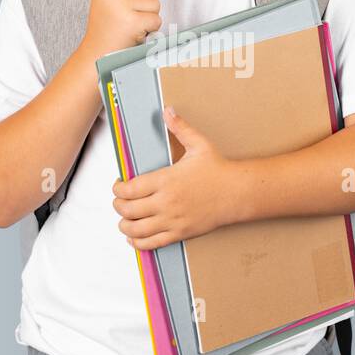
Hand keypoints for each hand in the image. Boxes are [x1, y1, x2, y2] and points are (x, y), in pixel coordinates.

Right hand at [80, 0, 165, 57]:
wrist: (98, 53)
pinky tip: (137, 31)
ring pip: (155, 2)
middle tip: (132, 13)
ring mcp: (121, 5)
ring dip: (149, 15)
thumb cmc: (106, 26)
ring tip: (133, 23)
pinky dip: (151, 27)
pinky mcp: (132, 21)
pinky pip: (156, 18)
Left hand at [112, 106, 237, 250]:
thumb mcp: (199, 144)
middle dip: (117, 205)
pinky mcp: (179, 233)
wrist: (237, 193)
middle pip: (127, 210)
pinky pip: (151, 243)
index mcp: (166, 180)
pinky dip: (137, 242)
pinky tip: (133, 237)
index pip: (129, 189)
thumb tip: (167, 110)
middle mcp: (166, 202)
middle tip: (119, 201)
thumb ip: (180, 128)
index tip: (118, 185)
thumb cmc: (219, 170)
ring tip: (124, 219)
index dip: (117, 189)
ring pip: (135, 229)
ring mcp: (172, 220)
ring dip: (124, 225)